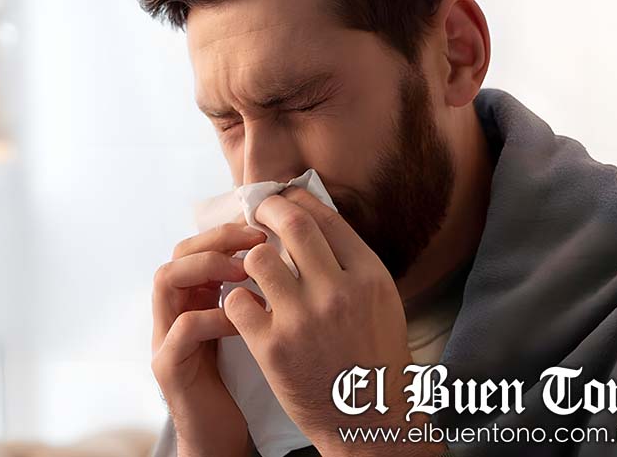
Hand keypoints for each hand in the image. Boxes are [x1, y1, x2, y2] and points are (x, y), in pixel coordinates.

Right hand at [152, 223, 266, 456]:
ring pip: (167, 279)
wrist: (220, 436)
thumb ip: (255, 294)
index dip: (228, 230)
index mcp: (194, 299)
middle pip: (178, 252)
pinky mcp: (168, 367)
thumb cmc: (243, 381)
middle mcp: (173, 312)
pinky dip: (215, 316)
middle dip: (218, 239)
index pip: (198, 244)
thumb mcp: (251, 328)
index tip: (264, 228)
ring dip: (208, 266)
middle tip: (256, 240)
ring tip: (245, 272)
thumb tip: (291, 255)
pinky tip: (245, 320)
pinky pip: (184, 327)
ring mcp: (164, 338)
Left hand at [223, 188, 445, 455]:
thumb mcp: (380, 300)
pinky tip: (245, 306)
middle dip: (268, 210)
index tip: (283, 197)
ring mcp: (304, 319)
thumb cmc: (373, 355)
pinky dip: (237, 299)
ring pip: (258, 259)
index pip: (326, 219)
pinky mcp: (273, 347)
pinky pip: (238, 301)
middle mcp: (338, 292)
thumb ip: (350, 262)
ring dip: (249, 258)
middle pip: (292, 226)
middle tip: (257, 211)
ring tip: (249, 267)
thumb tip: (314, 220)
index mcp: (369, 276)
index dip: (297, 200)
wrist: (370, 419)